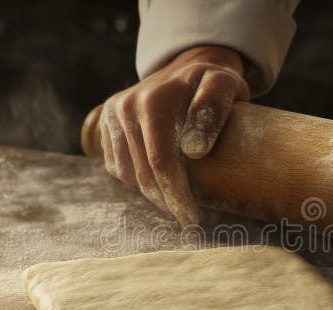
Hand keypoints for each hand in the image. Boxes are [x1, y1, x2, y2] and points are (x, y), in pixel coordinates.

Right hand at [99, 46, 248, 225]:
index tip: (194, 220)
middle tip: (189, 220)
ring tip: (177, 201)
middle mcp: (127, 106)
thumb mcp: (226, 86)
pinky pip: (118, 167)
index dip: (177, 197)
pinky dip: (137, 180)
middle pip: (143, 174)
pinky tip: (158, 182)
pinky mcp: (106, 123)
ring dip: (153, 194)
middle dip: (167, 203)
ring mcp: (113, 114)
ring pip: (129, 175)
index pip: (162, 163)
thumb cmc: (214, 83)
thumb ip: (214, 109)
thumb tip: (194, 150)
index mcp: (155, 100)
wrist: (187, 67)